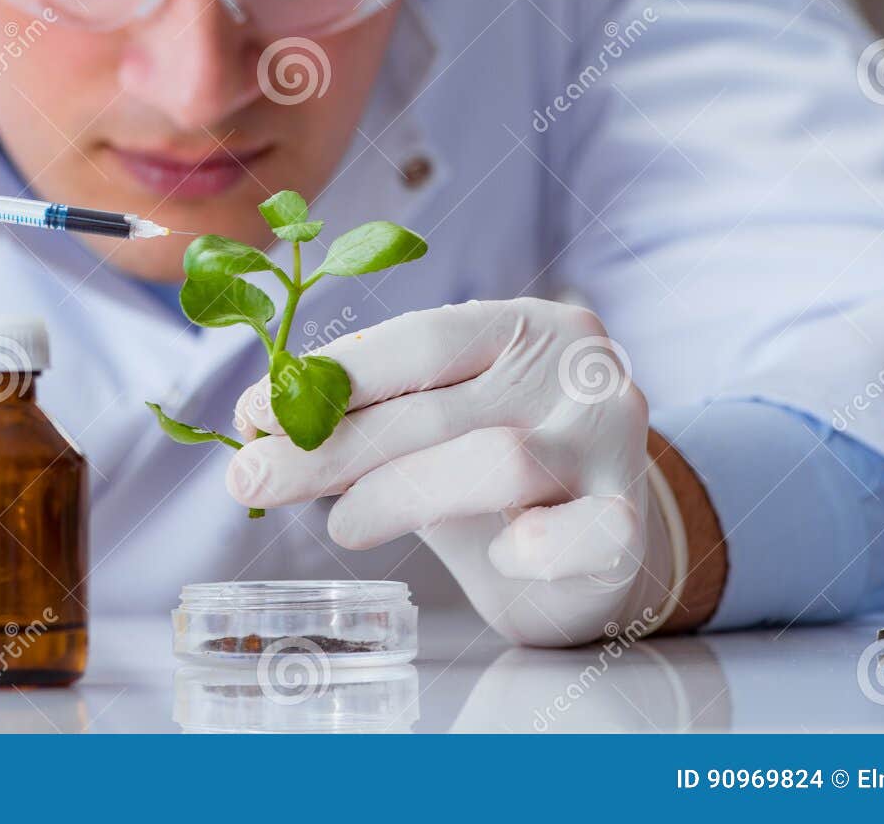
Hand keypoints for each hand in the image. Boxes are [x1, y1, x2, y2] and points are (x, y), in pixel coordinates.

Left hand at [227, 298, 678, 645]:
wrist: (602, 542)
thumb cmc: (491, 469)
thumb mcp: (431, 426)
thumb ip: (366, 416)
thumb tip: (255, 426)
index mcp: (525, 327)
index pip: (419, 339)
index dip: (329, 377)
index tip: (251, 414)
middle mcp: (577, 373)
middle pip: (438, 406)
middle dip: (330, 446)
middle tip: (253, 479)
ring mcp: (613, 446)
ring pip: (498, 460)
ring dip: (397, 494)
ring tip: (340, 525)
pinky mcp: (632, 524)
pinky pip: (586, 535)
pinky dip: (536, 547)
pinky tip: (499, 555)